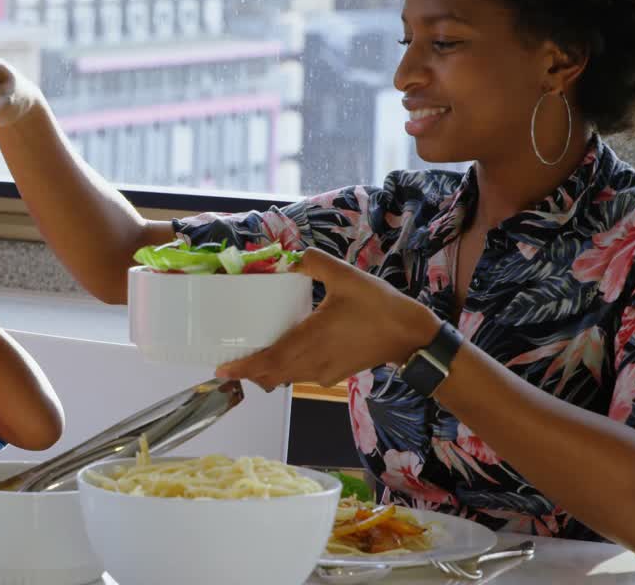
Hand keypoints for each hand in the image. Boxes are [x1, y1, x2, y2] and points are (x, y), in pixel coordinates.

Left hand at [215, 248, 442, 389]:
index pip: (269, 361)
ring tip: (250, 357)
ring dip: (266, 371)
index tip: (222, 369)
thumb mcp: (345, 276)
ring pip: (286, 378)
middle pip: (272, 375)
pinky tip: (284, 354)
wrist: (411, 336)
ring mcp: (324, 373)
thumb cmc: (378, 306)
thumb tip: (290, 257)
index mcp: (311, 340)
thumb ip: (314, 263)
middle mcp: (313, 362)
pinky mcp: (334, 375)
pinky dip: (286, 370)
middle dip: (249, 371)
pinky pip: (301, 376)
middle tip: (229, 361)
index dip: (244, 367)